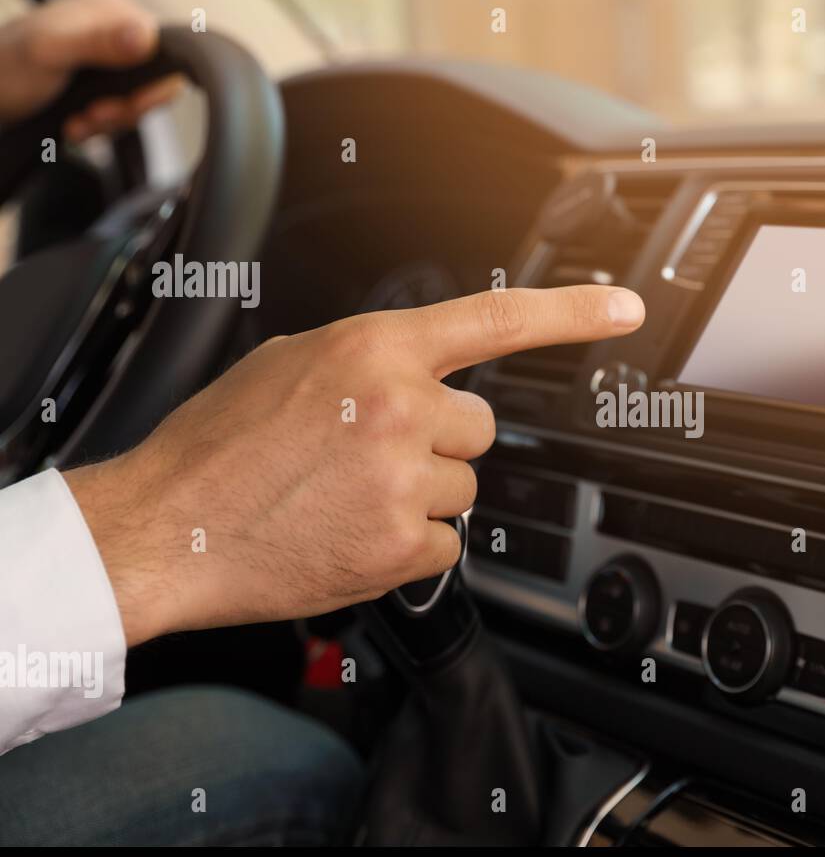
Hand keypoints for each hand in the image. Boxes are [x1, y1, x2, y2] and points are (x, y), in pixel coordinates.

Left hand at [0, 0, 182, 139]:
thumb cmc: (6, 68)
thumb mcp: (50, 52)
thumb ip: (98, 42)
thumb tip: (145, 36)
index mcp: (111, 10)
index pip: (165, 50)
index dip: (152, 86)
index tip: (126, 103)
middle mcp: (117, 32)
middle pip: (156, 82)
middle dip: (125, 109)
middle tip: (95, 114)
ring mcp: (112, 61)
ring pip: (140, 103)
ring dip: (109, 122)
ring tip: (78, 121)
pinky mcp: (105, 86)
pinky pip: (124, 114)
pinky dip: (102, 127)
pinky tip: (77, 123)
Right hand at [63, 285, 644, 645]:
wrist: (165, 529)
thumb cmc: (217, 446)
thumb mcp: (290, 364)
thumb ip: (371, 360)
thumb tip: (422, 370)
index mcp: (373, 350)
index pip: (496, 319)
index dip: (572, 314)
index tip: (626, 309)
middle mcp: (401, 407)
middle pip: (479, 428)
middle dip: (438, 442)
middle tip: (369, 456)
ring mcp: (404, 480)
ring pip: (464, 488)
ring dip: (420, 494)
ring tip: (347, 496)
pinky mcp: (401, 546)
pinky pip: (444, 543)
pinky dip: (407, 545)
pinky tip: (351, 533)